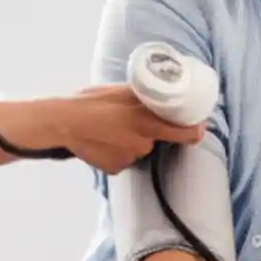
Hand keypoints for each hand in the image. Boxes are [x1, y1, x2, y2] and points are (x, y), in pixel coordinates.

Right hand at [53, 85, 206, 173]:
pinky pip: (122, 161)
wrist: (62, 123)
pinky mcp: (116, 168)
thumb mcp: (118, 91)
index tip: (197, 128)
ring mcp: (129, 158)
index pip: (185, 133)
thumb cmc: (89, 102)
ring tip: (108, 130)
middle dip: (146, 133)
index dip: (194, 131)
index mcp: (147, 121)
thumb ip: (140, 96)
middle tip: (125, 122)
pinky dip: (114, 153)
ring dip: (128, 142)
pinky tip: (101, 142)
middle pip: (155, 140)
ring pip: (137, 150)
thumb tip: (157, 93)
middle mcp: (142, 142)